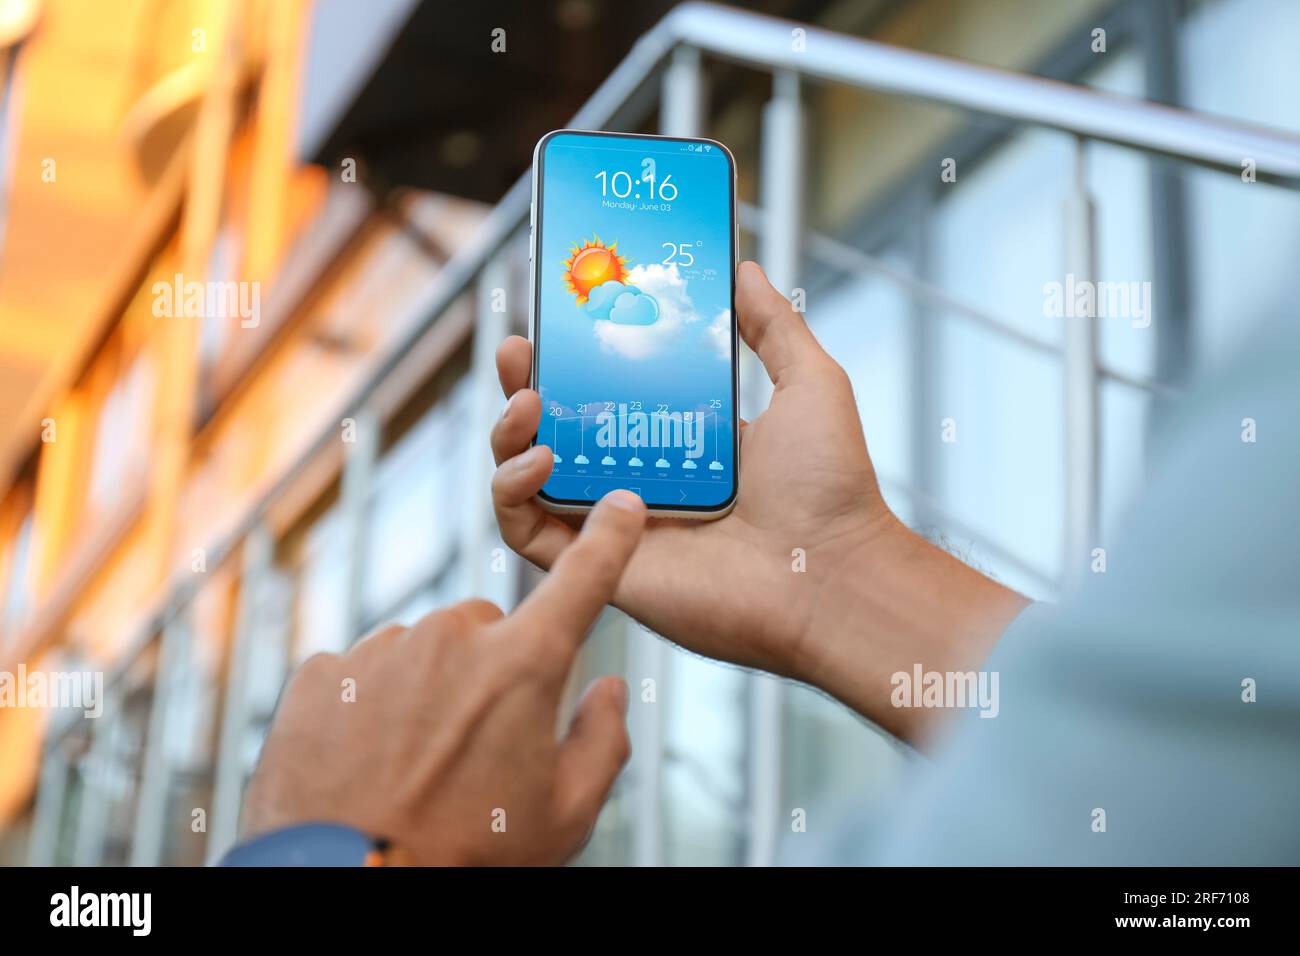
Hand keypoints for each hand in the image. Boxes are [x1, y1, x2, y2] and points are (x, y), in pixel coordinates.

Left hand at [241, 491, 646, 864]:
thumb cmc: (467, 859)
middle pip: (488, 627)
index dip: (609, 539)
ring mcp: (379, 653)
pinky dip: (369, 705)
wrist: (346, 888)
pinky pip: (361, 673)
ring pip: (421, 650)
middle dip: (491, 669)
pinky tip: (366, 760)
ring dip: (426, 689)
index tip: (622, 505)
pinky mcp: (321, 676)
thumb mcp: (564, 817)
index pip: (581, 582)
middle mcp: (450, 640)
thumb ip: (603, 741)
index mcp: (522, 667)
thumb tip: (607, 689)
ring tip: (413, 764)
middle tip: (475, 744)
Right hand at [491, 262, 1026, 743]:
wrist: (831, 576)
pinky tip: (539, 459)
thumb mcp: (808, 384)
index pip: (606, 390)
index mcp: (679, 438)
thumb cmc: (831, 489)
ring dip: (508, 434)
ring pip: (527, 476)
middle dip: (524, 384)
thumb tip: (744, 268)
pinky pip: (526, 532)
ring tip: (527, 400)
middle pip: (555, 428)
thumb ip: (773, 326)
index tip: (556, 315)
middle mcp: (640, 478)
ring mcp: (615, 523)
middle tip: (519, 348)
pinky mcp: (599, 564)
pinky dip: (513, 493)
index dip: (572, 354)